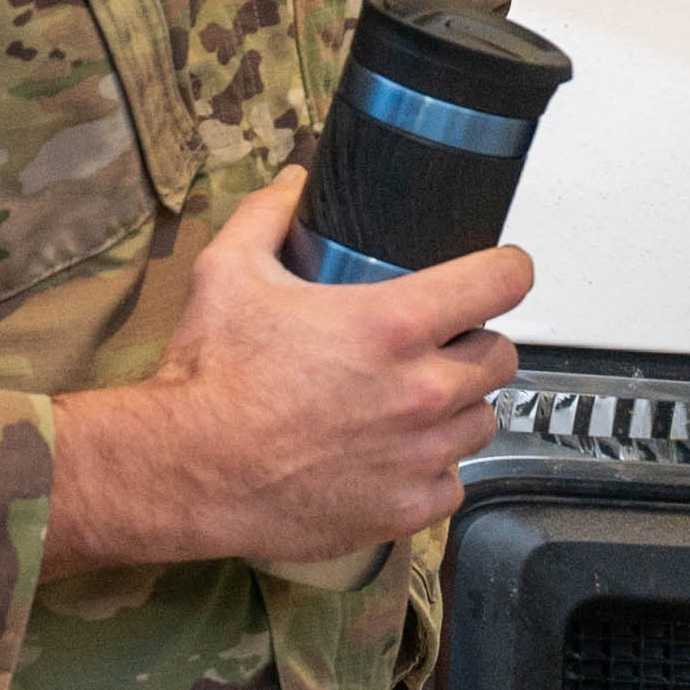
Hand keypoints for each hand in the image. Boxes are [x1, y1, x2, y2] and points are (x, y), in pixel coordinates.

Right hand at [40, 172, 524, 574]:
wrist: (183, 470)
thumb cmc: (209, 376)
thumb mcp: (230, 271)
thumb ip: (269, 214)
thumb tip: (294, 179)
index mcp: (393, 325)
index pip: (502, 282)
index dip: (506, 270)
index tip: (499, 272)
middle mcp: (421, 391)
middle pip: (501, 356)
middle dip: (476, 344)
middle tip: (440, 345)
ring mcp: (418, 456)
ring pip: (480, 421)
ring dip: (456, 408)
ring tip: (413, 404)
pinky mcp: (404, 510)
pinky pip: (452, 484)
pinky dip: (432, 471)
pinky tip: (396, 457)